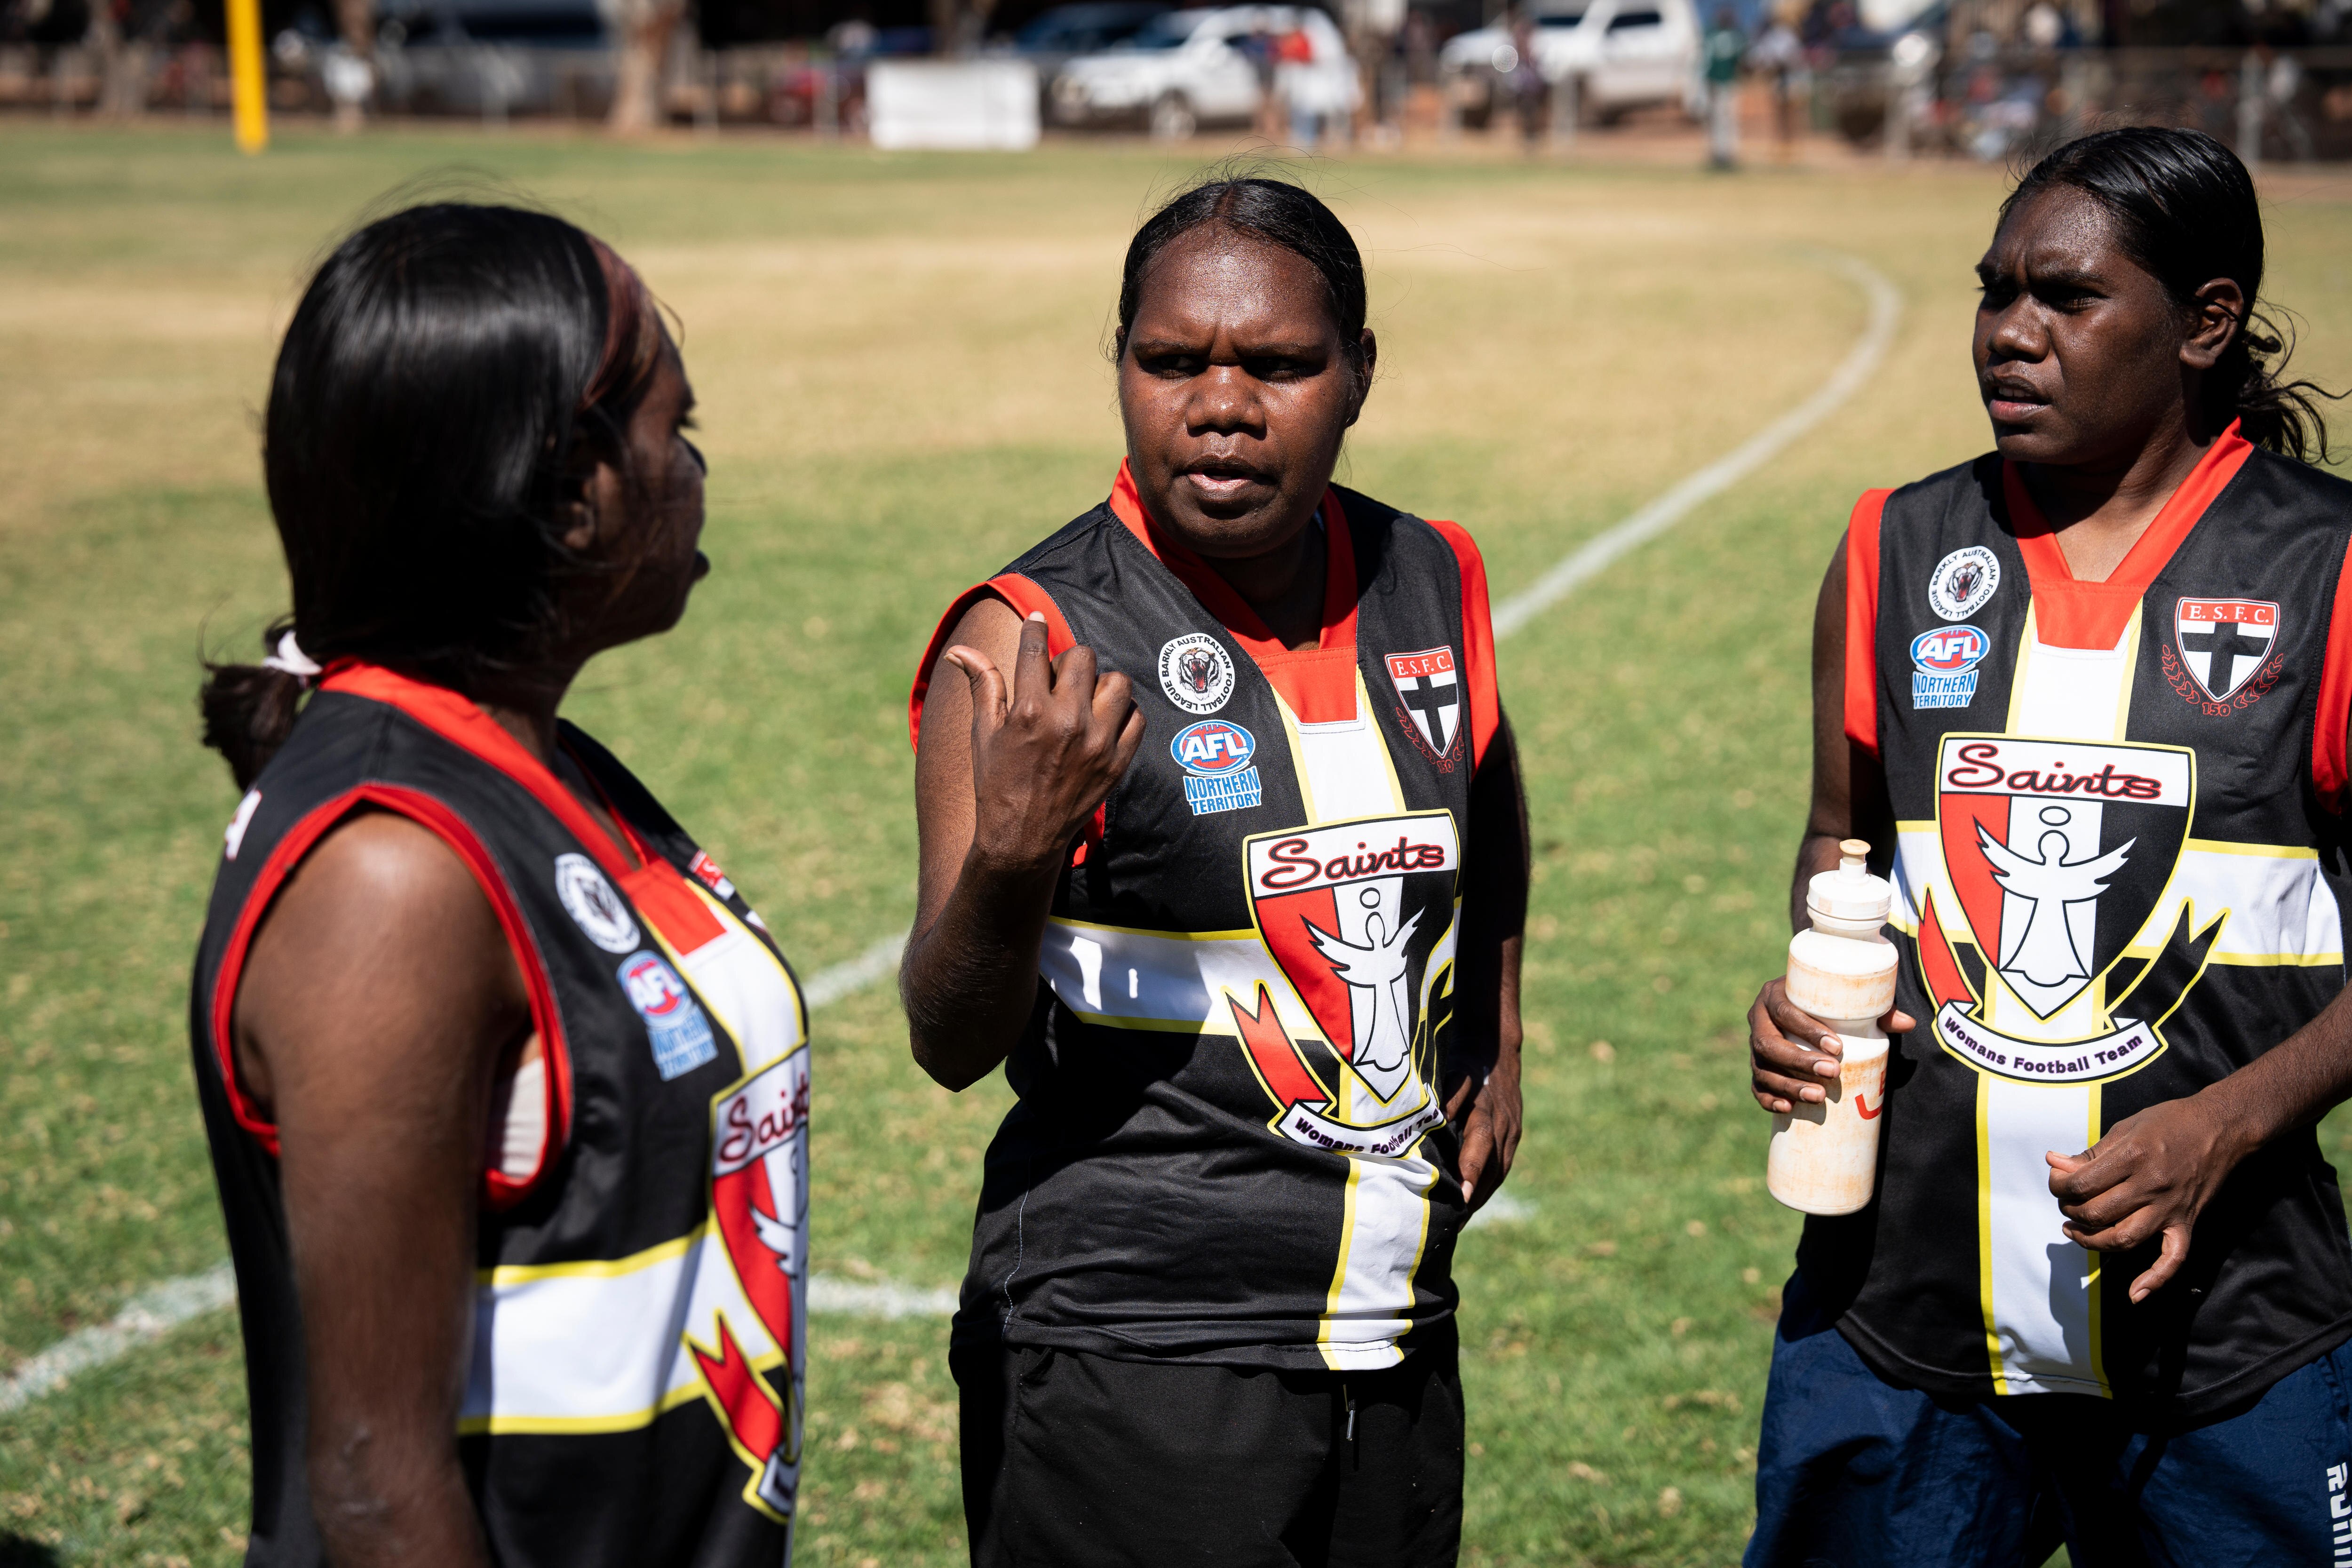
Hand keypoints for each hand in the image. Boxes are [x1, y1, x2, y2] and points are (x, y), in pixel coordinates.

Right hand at [944, 612, 1144, 875]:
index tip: (1035, 621)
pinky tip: (1102, 721)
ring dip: (1101, 684)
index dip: (1034, 629)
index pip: (1035, 650)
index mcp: (1029, 711)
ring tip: (1084, 700)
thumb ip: (982, 685)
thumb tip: (960, 650)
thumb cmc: (996, 783)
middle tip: (1058, 680)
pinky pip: (1136, 717)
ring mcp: (1098, 742)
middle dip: (1069, 662)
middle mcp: (1067, 721)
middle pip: (1084, 657)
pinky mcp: (1118, 762)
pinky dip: (1123, 713)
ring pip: (1118, 682)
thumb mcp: (984, 733)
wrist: (1022, 840)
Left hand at [1446, 1053, 1521, 1212]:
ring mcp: (1512, 1133)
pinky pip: (1501, 1167)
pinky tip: (1471, 1202)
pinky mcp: (1513, 1137)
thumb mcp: (1453, 1072)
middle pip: (1491, 1168)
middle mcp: (1504, 1126)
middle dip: (1473, 1197)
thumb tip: (1439, 1116)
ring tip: (1459, 1223)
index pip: (1480, 1144)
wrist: (1496, 1051)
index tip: (1461, 1197)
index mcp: (1487, 1110)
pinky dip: (1487, 1186)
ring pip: (1498, 1172)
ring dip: (1480, 1197)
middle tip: (1452, 1225)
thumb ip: (1449, 1094)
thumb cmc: (1465, 1063)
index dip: (1471, 1170)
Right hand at [1748, 976, 1911, 1112]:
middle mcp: (1759, 1019)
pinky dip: (1768, 1099)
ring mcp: (1754, 1046)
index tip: (1836, 1046)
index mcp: (1775, 995)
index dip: (1807, 1030)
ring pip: (1762, 1068)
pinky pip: (1756, 1086)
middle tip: (1832, 1073)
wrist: (1807, 1004)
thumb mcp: (1849, 1001)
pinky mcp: (1758, 1067)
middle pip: (1769, 1044)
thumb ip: (1879, 1010)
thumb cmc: (1830, 1001)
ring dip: (1787, 1085)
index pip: (1785, 1011)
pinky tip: (1787, 1109)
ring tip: (1817, 1097)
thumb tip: (1910, 1024)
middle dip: (1799, 1061)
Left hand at [2047, 1093, 2255, 1303]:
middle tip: (2067, 1204)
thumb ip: (2091, 1152)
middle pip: (2097, 1213)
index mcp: (2133, 1157)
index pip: (2082, 1184)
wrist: (2222, 1127)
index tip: (2057, 1182)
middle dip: (2071, 1212)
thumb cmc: (2170, 1122)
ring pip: (2124, 1239)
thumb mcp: (2126, 1128)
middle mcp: (2152, 1186)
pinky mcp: (2187, 1223)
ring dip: (2092, 1242)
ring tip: (2075, 1231)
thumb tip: (2054, 1164)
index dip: (2059, 1187)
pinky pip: (2172, 1259)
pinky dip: (2154, 1280)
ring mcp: (2171, 1208)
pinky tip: (2133, 1294)